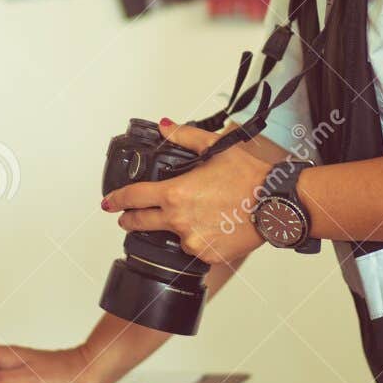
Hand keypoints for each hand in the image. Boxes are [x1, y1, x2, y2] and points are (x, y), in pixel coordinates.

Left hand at [100, 118, 271, 266]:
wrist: (275, 203)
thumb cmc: (249, 176)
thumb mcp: (215, 148)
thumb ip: (185, 136)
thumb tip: (166, 126)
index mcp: (175, 194)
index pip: (133, 198)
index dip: (116, 200)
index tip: (108, 203)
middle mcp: (179, 220)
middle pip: (141, 223)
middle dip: (131, 220)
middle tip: (128, 218)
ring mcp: (192, 241)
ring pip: (172, 236)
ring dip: (175, 228)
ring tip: (196, 215)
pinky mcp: (207, 256)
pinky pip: (194, 248)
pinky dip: (198, 239)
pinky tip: (213, 226)